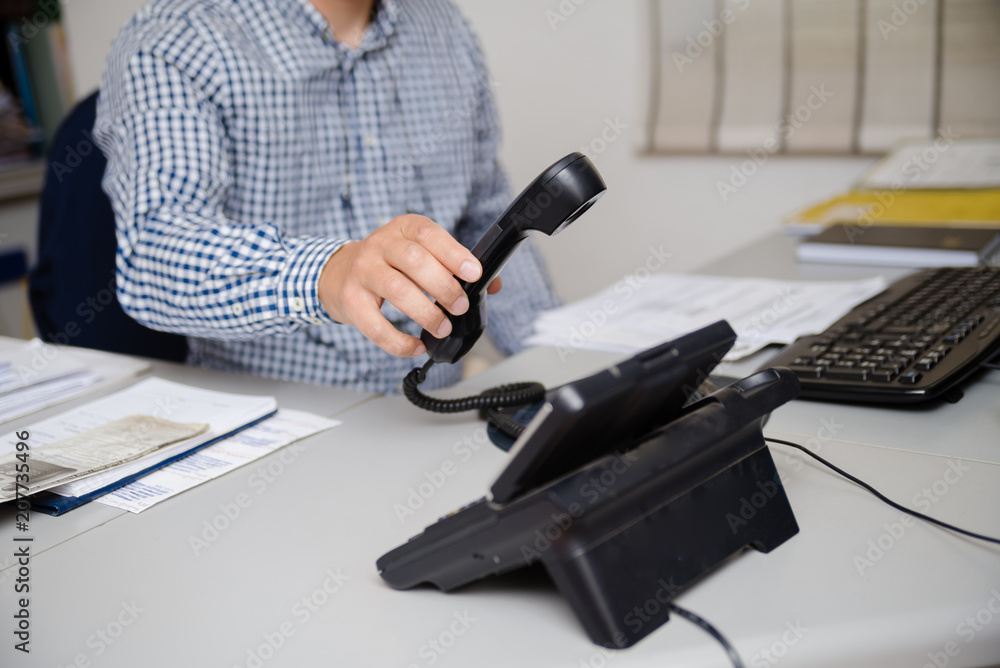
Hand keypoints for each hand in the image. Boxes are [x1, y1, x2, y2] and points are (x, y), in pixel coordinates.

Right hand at [318, 214, 501, 356]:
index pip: (428, 233)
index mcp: (402, 228)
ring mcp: (362, 270)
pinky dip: (398, 341)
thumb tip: (493, 285)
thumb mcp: (420, 254)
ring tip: (442, 327)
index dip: (453, 253)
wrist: (338, 274)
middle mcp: (380, 244)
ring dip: (425, 313)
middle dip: (443, 286)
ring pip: (396, 289)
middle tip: (460, 307)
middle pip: (414, 260)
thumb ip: (453, 267)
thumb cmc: (390, 265)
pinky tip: (416, 346)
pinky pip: (375, 324)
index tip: (473, 273)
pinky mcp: (350, 300)